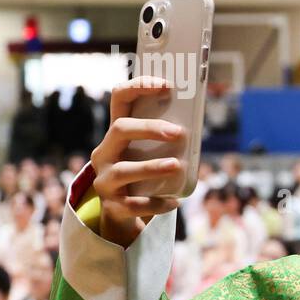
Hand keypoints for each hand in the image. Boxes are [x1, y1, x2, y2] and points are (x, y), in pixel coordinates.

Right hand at [91, 77, 185, 247]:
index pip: (119, 98)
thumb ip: (165, 142)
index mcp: (116, 135)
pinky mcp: (112, 206)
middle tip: (178, 133)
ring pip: (124, 170)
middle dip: (150, 128)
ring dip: (152, 167)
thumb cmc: (144, 177)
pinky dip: (156, 203)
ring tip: (176, 166)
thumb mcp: (150, 156)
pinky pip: (134, 204)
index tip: (166, 85)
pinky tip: (174, 202)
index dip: (139, 86)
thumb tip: (195, 130)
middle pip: (120, 129)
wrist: (122, 214)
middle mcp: (104, 153)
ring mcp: (104, 180)